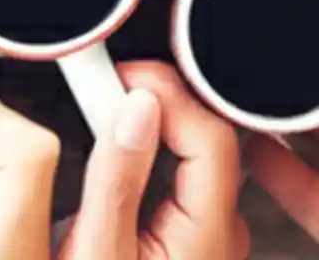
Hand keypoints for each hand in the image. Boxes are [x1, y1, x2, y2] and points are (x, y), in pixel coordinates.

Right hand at [57, 61, 249, 258]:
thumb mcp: (95, 252)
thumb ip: (117, 181)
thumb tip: (135, 109)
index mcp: (210, 235)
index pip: (211, 136)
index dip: (167, 93)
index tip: (119, 76)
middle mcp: (222, 233)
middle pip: (205, 137)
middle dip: (155, 101)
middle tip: (103, 86)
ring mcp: (210, 237)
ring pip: (192, 153)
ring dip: (150, 123)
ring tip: (103, 108)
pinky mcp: (192, 240)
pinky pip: (181, 176)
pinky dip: (149, 150)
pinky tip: (117, 146)